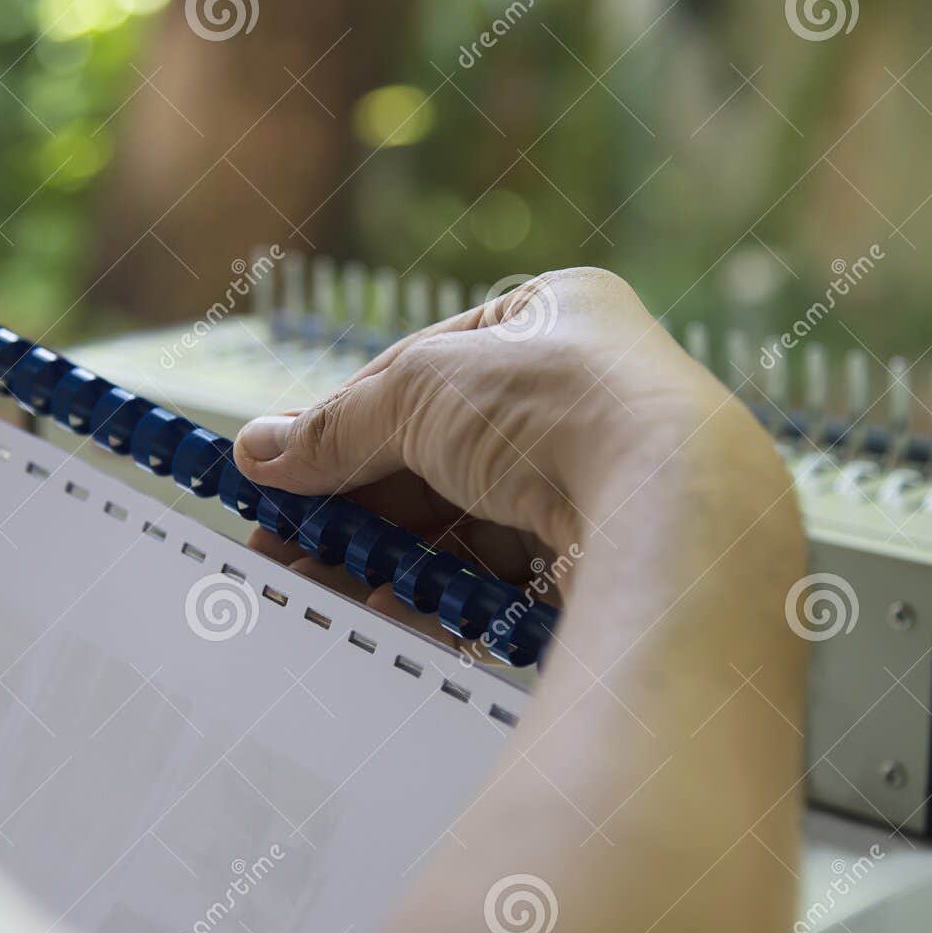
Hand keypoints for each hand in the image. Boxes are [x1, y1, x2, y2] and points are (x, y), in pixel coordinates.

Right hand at [237, 267, 809, 932]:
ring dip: (384, 556)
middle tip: (283, 547)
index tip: (282, 472)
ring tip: (312, 590)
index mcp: (554, 319)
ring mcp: (598, 480)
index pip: (424, 371)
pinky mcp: (603, 558)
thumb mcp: (420, 392)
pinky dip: (438, 594)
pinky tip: (381, 613)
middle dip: (355, 504)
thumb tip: (257, 450)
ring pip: (466, 523)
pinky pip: (502, 577)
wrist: (674, 508)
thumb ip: (338, 426)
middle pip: (440, 455)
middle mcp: (583, 396)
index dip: (345, 423)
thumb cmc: (558, 408)